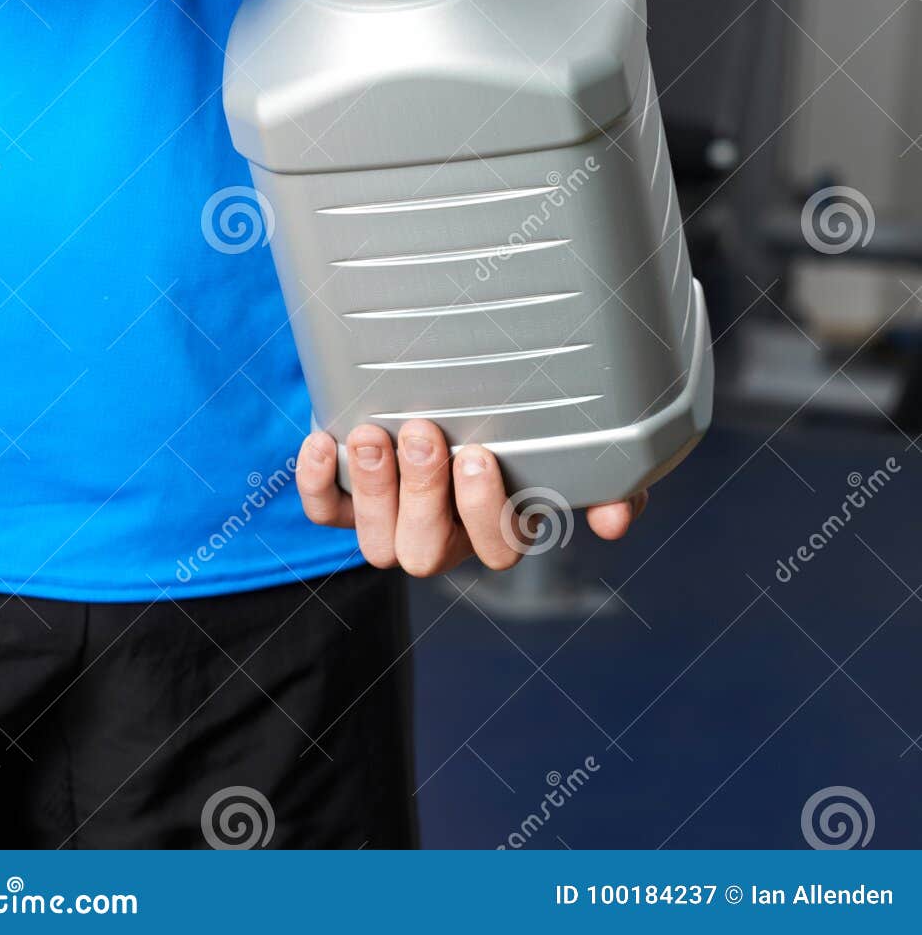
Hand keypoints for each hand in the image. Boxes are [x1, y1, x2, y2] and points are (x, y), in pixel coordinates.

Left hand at [296, 421, 647, 576]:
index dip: (485, 511)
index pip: (498, 547)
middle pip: (427, 553)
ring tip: (375, 434)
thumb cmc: (518, 420)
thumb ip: (603, 477)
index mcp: (498, 525)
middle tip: (423, 434)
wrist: (445, 381)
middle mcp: (444, 535)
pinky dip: (318, 483)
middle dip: (423, 495)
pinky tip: (323, 440)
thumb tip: (616, 518)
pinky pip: (325, 514)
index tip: (481, 454)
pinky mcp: (345, 500)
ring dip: (373, 489)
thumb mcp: (568, 443)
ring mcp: (392, 522)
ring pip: (375, 542)